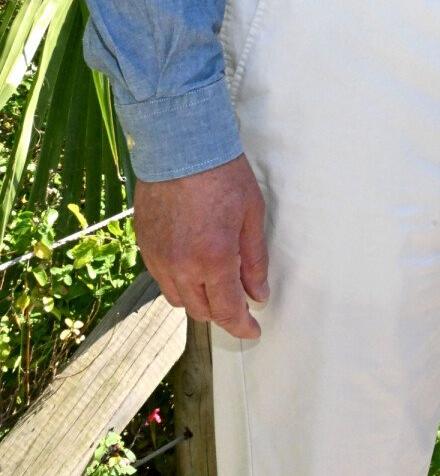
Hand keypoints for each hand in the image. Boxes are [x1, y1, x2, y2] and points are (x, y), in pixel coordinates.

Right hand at [135, 153, 268, 339]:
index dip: (242, 326)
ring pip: (178, 299)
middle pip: (201, 310)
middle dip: (222, 311)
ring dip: (199, 298)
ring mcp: (159, 258)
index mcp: (213, 260)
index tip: (253, 331)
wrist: (180, 145)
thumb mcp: (252, 214)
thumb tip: (258, 294)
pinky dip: (178, 281)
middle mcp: (181, 266)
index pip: (227, 311)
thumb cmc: (222, 174)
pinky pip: (161, 279)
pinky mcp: (144, 246)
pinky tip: (192, 263)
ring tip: (215, 279)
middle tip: (239, 299)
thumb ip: (254, 260)